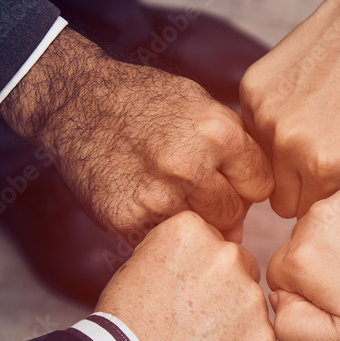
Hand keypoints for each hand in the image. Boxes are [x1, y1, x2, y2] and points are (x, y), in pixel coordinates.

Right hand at [0, 28, 272, 244]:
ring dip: (193, 222)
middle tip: (196, 191)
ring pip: (203, 232)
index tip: (228, 180)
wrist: (76, 102)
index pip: (260, 186)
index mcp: (219, 133)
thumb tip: (263, 191)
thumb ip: (234, 145)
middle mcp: (192, 166)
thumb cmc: (143, 100)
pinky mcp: (128, 218)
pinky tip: (145, 202)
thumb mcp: (200, 104)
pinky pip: (164, 239)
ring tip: (172, 197)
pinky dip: (159, 230)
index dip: (245, 185)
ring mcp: (159, 196)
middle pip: (234, 214)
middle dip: (222, 207)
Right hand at [96, 211, 274, 340]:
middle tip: (192, 320)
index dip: (198, 269)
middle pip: (240, 269)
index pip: (214, 242)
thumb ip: (181, 251)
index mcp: (194, 232)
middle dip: (224, 291)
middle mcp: (229, 258)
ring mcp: (251, 301)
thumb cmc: (125, 324)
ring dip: (233, 322)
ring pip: (251, 307)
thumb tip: (203, 255)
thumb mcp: (139, 264)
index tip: (182, 290)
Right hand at [240, 0, 339, 218]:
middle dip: (294, 186)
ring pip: (260, 163)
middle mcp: (289, 145)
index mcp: (325, 167)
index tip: (329, 181)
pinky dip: (269, 122)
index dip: (316, 200)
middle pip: (276, 197)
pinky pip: (250, 128)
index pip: (301, 214)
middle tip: (317, 159)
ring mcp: (264, 116)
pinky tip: (297, 99)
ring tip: (310, 125)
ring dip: (278, 155)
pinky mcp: (250, 90)